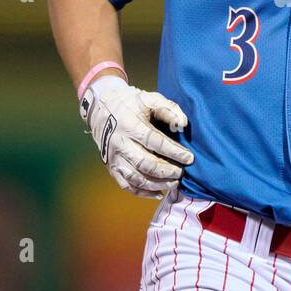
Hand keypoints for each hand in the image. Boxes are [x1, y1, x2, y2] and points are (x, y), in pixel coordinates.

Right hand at [79, 75, 194, 198]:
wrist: (100, 106)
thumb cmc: (129, 102)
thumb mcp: (148, 98)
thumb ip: (168, 109)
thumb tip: (183, 123)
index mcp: (130, 125)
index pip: (155, 142)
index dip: (174, 152)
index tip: (189, 158)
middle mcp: (120, 143)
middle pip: (145, 164)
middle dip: (167, 171)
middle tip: (182, 172)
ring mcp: (113, 157)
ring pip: (136, 178)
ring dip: (157, 184)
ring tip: (174, 183)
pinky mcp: (111, 166)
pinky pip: (126, 185)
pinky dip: (143, 193)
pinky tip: (158, 192)